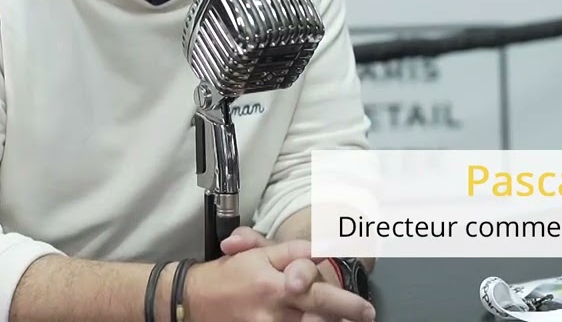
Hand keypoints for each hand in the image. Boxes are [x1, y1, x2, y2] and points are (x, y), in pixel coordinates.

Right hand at [219, 227, 365, 320]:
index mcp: (274, 283)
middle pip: (318, 313)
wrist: (193, 301)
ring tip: (350, 320)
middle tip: (367, 314)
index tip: (364, 305)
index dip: (342, 297)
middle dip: (346, 313)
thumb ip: (290, 250)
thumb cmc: (227, 274)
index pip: (314, 288)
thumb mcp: (257, 254)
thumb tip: (321, 247)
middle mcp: (274, 309)